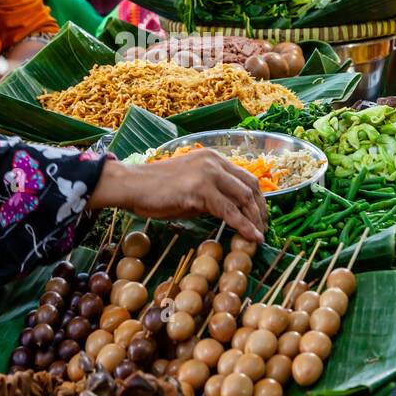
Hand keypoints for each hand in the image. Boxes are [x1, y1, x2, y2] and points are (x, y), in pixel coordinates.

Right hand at [89, 151, 266, 241]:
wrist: (132, 185)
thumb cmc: (156, 189)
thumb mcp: (190, 187)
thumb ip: (211, 194)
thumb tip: (230, 212)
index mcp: (212, 158)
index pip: (246, 177)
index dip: (258, 199)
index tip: (260, 216)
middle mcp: (214, 162)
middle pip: (250, 186)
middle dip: (260, 210)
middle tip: (263, 229)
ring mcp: (208, 173)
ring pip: (243, 198)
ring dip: (255, 220)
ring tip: (258, 236)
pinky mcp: (200, 190)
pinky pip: (229, 211)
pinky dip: (243, 226)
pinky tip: (251, 237)